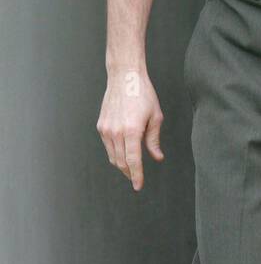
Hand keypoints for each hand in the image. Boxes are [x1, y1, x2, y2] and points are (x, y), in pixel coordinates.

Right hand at [97, 68, 164, 190]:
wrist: (124, 77)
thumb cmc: (143, 94)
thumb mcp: (155, 117)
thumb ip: (154, 140)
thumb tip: (157, 157)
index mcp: (132, 130)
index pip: (133, 161)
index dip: (136, 176)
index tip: (138, 186)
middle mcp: (116, 132)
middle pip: (121, 162)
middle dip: (129, 173)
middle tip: (137, 178)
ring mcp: (106, 129)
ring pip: (113, 156)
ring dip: (122, 164)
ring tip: (131, 167)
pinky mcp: (101, 126)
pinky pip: (108, 146)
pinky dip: (115, 153)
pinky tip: (123, 152)